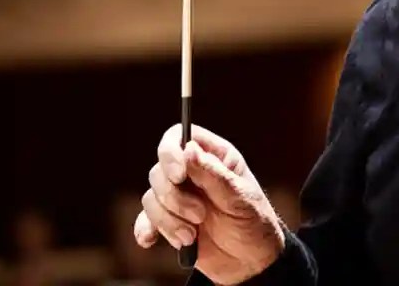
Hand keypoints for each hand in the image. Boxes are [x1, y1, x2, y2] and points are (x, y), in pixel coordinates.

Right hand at [134, 124, 284, 284]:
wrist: (250, 261)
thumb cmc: (253, 223)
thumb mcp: (239, 198)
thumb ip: (213, 174)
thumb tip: (189, 148)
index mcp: (213, 156)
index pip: (179, 137)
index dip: (171, 152)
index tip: (179, 176)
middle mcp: (191, 173)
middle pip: (160, 171)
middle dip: (175, 198)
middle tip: (200, 216)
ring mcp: (178, 198)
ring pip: (152, 198)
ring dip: (168, 220)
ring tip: (192, 236)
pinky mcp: (169, 222)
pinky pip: (145, 220)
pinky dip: (146, 230)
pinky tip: (150, 241)